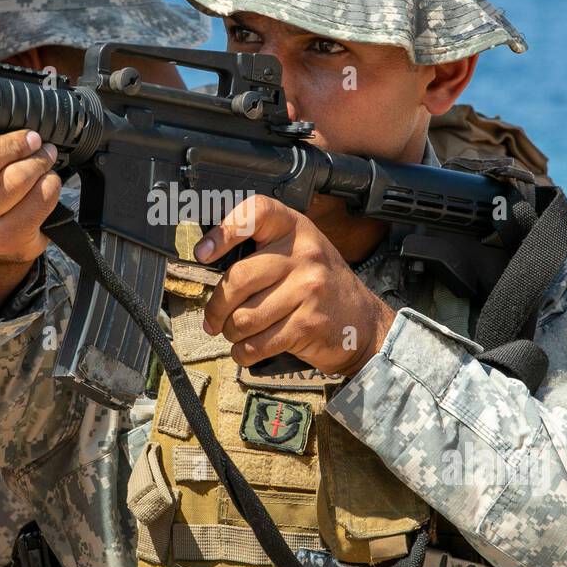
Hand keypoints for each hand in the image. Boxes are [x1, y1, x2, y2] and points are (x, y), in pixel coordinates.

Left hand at [195, 196, 395, 377]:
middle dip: (216, 307)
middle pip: (237, 280)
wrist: (363, 322)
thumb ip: (262, 249)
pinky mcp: (308, 324)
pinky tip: (247, 349)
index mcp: (295, 228)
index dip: (224, 231)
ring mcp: (308, 290)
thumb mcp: (298, 252)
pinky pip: (257, 344)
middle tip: (213, 319)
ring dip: (231, 333)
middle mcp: (304, 255)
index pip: (255, 213)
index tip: (203, 253)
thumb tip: (209, 264)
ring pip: (243, 318)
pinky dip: (243, 352)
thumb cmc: (319, 286)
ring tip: (236, 333)